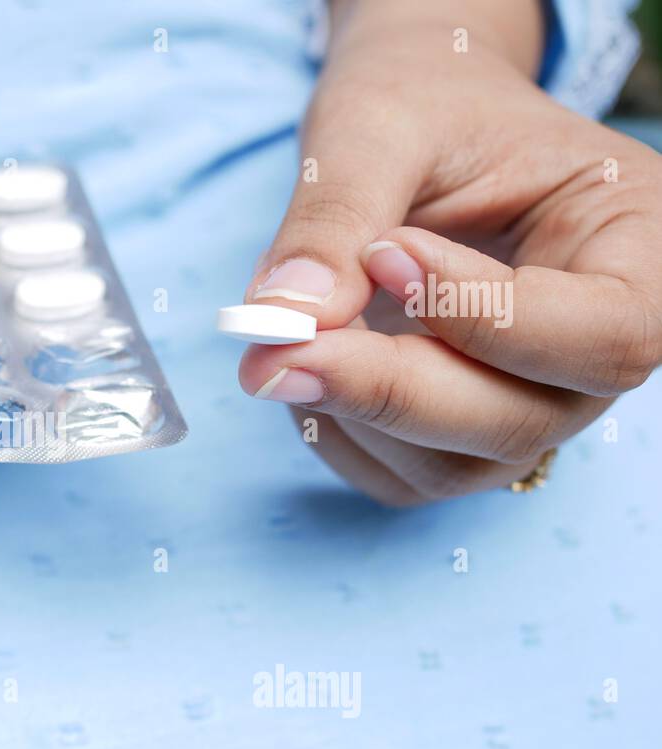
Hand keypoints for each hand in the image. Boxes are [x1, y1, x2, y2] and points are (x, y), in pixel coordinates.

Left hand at [237, 0, 660, 504]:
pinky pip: (397, 479)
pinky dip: (333, 431)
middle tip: (281, 345)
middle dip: (393, 387)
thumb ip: (336, 214)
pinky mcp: (458, 444)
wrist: (408, 133)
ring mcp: (531, 407)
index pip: (605, 332)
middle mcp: (596, 347)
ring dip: (352, 410)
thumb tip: (284, 317)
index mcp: (639, 248)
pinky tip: (305, 357)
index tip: (382, 258)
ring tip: (289, 328)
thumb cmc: (419, 111)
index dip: (486, 316)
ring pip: (455, 466)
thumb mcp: (379, 127)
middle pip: (523, 419)